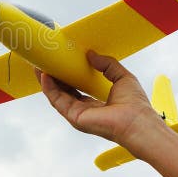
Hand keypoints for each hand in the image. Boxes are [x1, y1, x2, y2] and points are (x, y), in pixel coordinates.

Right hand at [36, 51, 166, 155]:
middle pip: (63, 92)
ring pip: (56, 96)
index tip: (60, 62)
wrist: (138, 122)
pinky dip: (49, 88)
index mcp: (95, 103)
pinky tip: (45, 76)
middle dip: (52, 77)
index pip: (75, 88)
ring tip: (39, 66)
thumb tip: (91, 54)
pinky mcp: (74, 117)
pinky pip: (57, 101)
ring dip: (46, 81)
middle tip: (45, 62)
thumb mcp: (122, 77)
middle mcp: (84, 110)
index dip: (66, 75)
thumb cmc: (136, 106)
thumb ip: (107, 65)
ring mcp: (77, 114)